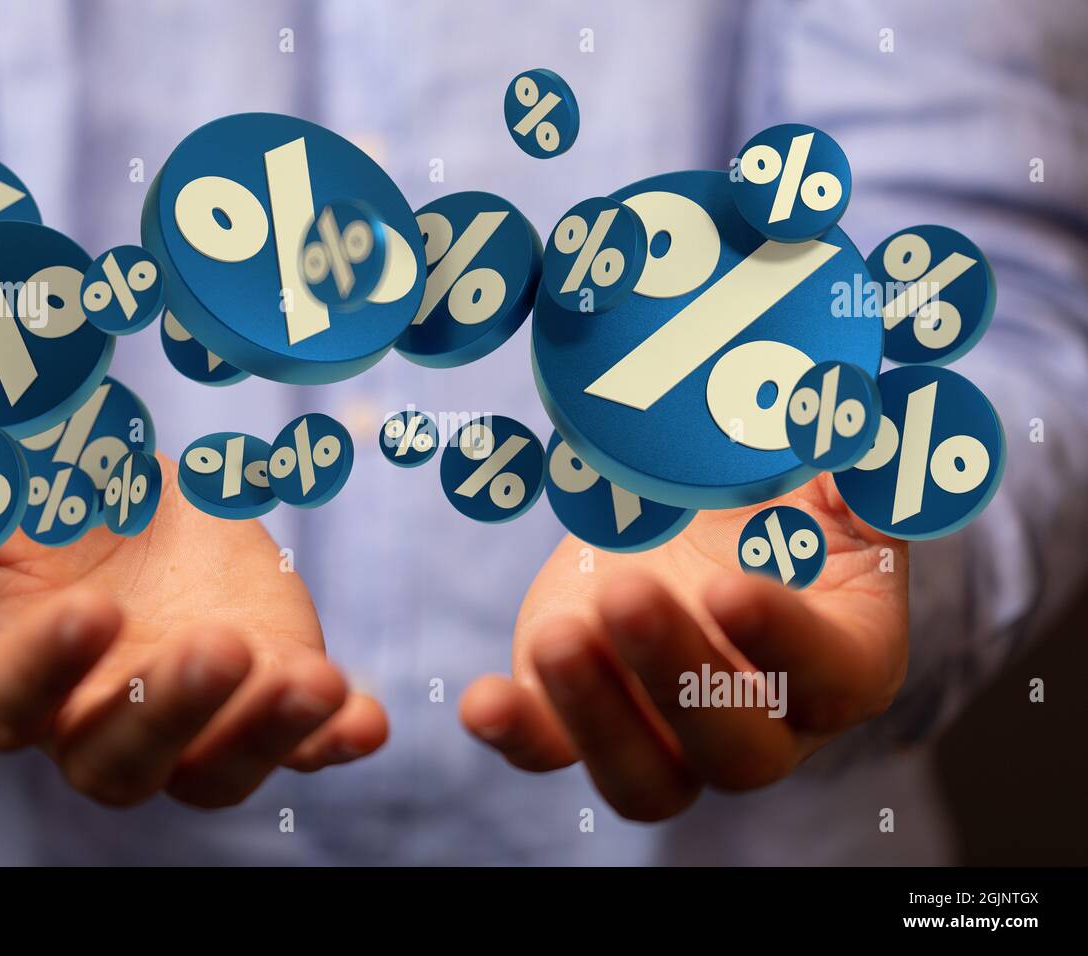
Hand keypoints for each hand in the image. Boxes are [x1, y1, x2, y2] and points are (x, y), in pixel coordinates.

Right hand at [0, 411, 386, 807]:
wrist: (112, 497)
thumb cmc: (24, 482)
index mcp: (7, 667)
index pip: (12, 698)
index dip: (48, 668)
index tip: (94, 609)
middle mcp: (92, 714)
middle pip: (118, 758)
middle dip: (168, 711)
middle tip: (217, 648)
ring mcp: (186, 715)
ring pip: (212, 770)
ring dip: (263, 735)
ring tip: (314, 682)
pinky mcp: (258, 693)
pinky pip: (294, 745)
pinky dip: (329, 739)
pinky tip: (366, 717)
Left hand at [460, 475, 907, 820]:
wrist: (698, 518)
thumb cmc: (774, 497)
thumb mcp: (824, 473)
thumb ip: (860, 474)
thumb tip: (870, 464)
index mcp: (842, 660)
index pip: (828, 678)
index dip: (782, 643)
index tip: (730, 585)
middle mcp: (764, 722)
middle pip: (735, 749)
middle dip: (677, 677)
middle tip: (627, 594)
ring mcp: (666, 730)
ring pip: (646, 778)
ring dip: (598, 717)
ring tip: (558, 637)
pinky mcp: (584, 715)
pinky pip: (552, 751)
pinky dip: (517, 733)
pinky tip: (483, 701)